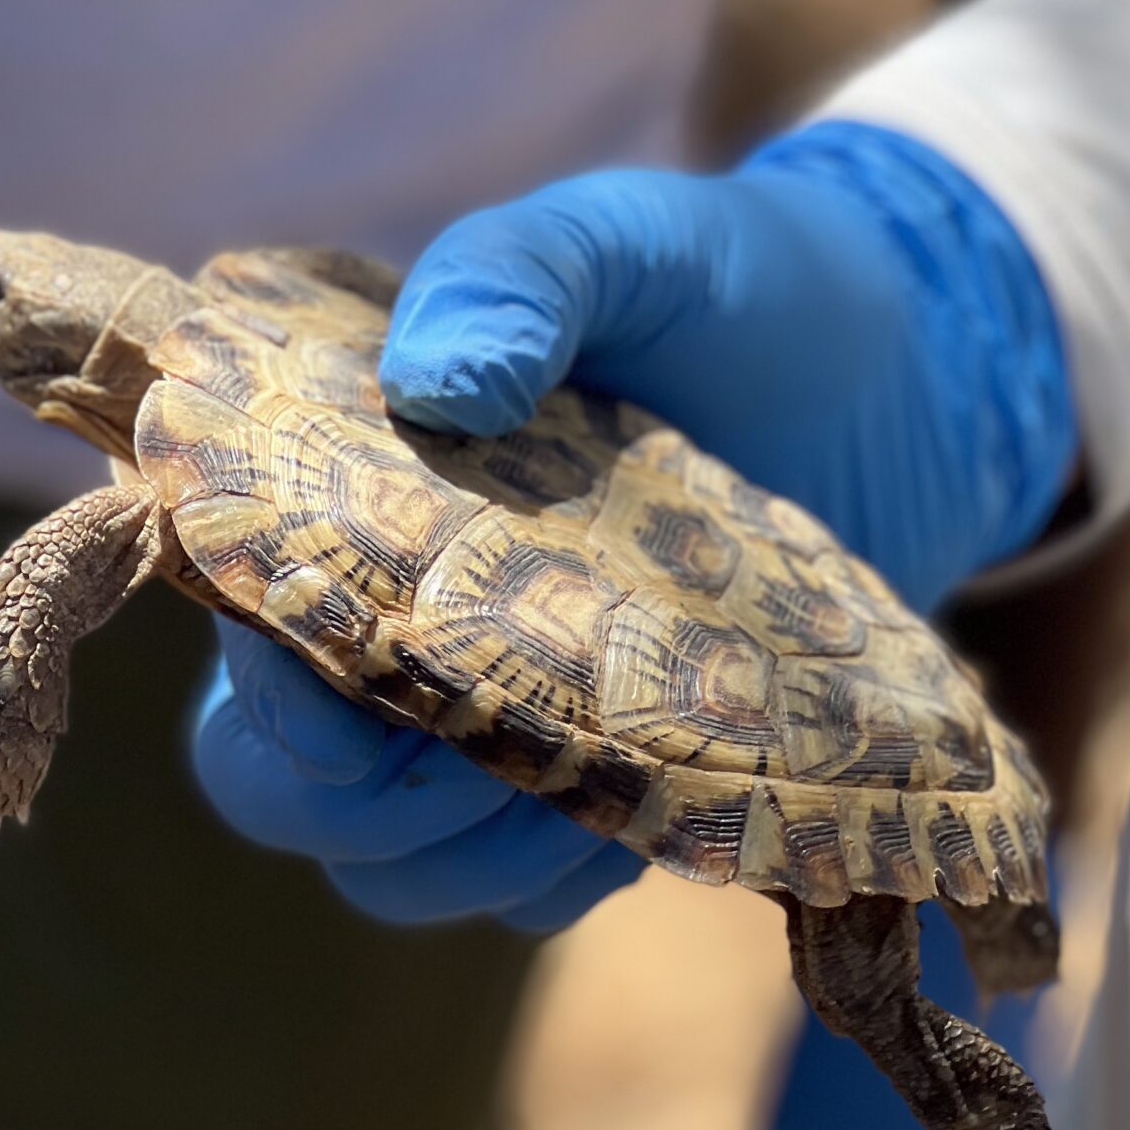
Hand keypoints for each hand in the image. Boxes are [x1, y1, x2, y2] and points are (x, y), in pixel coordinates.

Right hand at [190, 120, 1074, 927]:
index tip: (348, 708)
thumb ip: (522, 274)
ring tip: (602, 764)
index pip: (237, 617)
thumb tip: (439, 381)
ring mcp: (482, 712)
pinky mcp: (590, 777)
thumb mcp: (623, 243)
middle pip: (285, 791)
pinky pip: (526, 885)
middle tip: (493, 754)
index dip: (263, 690)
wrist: (892, 366)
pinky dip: (572, 866)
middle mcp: (384, 615)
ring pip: (401, 865)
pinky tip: (660, 790)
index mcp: (340, 481)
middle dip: (362, 806)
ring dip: (477, 851)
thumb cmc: (724, 286)